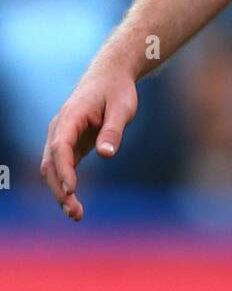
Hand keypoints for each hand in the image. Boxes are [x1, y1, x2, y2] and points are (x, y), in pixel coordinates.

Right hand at [40, 66, 137, 221]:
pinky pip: (61, 168)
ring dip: (60, 192)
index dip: (64, 169)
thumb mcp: (123, 107)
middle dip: (59, 189)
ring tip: (76, 215)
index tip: (72, 190)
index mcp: (71, 116)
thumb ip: (113, 130)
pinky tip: (74, 203)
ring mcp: (61, 136)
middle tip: (75, 212)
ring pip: (52, 168)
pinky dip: (65, 185)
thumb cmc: (118, 90)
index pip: (60, 146)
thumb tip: (106, 155)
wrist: (111, 75)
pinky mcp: (69, 144)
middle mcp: (60, 127)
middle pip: (50, 163)